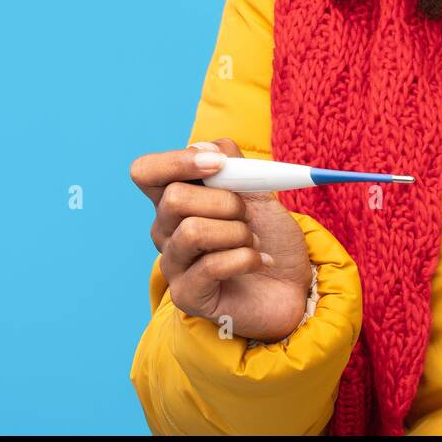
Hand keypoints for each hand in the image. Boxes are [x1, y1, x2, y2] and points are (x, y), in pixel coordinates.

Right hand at [129, 138, 315, 342]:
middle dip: (226, 202)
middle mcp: (166, 231)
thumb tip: (203, 147)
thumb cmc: (271, 236)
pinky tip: (260, 262)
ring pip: (192, 231)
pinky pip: (211, 266)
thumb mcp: (258, 190)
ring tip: (254, 242)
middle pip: (174, 198)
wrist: (295, 282)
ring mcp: (173, 264)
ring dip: (238, 232)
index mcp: (176, 199)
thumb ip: (233, 165)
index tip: (220, 165)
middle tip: (249, 217)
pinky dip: (247, 258)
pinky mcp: (187, 295)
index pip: (146, 171)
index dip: (178, 161)